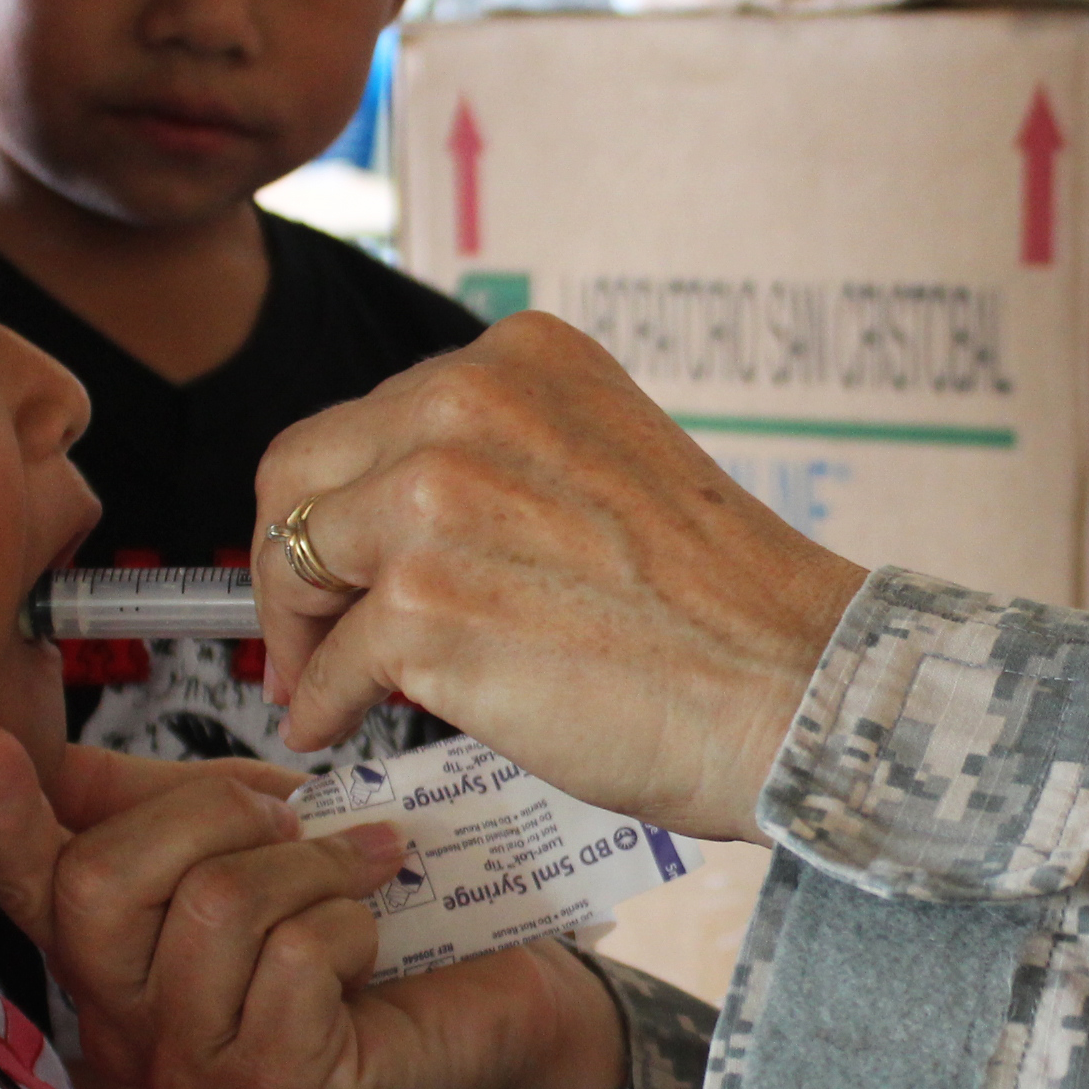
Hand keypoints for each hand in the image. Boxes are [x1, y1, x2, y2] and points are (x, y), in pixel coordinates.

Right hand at [0, 729, 626, 1088]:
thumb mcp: (252, 829)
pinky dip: (353, 922)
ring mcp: (196, 1071)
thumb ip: (149, 799)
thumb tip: (39, 755)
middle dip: (214, 815)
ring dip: (311, 865)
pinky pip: (293, 960)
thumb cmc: (367, 906)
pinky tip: (373, 943)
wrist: (492, 986)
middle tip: (295, 821)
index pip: (24, 883)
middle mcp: (129, 1021)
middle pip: (103, 884)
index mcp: (112, 947)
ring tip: (359, 873)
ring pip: (214, 910)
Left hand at [251, 314, 868, 843]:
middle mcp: (466, 404)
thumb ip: (507, 466)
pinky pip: (330, 663)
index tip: (345, 561)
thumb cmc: (721, 610)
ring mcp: (436, 502)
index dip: (342, 500)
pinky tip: (336, 728)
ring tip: (320, 685)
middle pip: (301, 472)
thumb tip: (397, 525)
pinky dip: (322, 702)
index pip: (369, 418)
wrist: (796, 688)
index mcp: (518, 360)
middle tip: (306, 628)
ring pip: (297, 560)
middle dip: (292, 558)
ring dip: (301, 633)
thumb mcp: (606, 468)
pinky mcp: (422, 608)